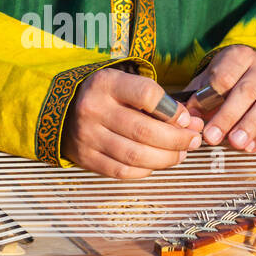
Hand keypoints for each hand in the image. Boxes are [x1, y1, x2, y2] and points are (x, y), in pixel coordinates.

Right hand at [64, 68, 203, 178]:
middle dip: (178, 139)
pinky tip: (157, 162)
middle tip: (193, 140)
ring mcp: (88, 136)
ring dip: (167, 158)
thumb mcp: (126, 86)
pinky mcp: (86, 158)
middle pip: (145, 131)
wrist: (62, 111)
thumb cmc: (106, 97)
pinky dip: (147, 169)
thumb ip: (159, 102)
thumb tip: (191, 123)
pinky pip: (123, 171)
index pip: (146, 95)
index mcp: (106, 84)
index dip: (174, 110)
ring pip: (136, 155)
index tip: (187, 119)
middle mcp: (94, 109)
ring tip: (181, 154)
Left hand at [184, 45, 255, 152]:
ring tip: (235, 143)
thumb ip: (196, 99)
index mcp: (240, 57)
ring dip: (250, 125)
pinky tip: (250, 147)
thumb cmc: (228, 88)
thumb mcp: (208, 84)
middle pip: (246, 91)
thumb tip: (185, 116)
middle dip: (227, 116)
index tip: (195, 115)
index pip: (225, 75)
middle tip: (212, 137)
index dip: (208, 97)